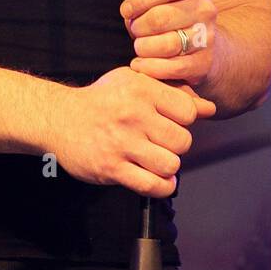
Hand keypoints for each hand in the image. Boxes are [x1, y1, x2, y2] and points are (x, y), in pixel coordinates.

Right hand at [49, 67, 215, 198]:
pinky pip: (151, 186)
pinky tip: (156, 178)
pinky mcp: (111, 168)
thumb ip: (174, 93)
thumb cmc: (104, 99)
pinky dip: (161, 186)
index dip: (185, 120)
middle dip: (176, 145)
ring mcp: (122, 142)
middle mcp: (132, 114)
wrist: (60, 118)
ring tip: (156, 159)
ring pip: (170, 165)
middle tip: (162, 142)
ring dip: (168, 166)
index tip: (171, 122)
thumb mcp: (136, 83)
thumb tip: (210, 108)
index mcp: (141, 89)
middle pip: (182, 140)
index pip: (188, 111)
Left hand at [120, 0, 217, 88]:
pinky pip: (174, 67)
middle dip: (139, 26)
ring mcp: (208, 36)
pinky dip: (150, 67)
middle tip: (134, 29)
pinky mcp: (205, 62)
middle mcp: (206, 8)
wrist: (199, 42)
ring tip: (139, 46)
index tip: (126, 10)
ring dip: (144, 47)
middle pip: (161, 18)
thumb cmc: (168, 12)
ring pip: (168, 44)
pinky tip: (140, 64)